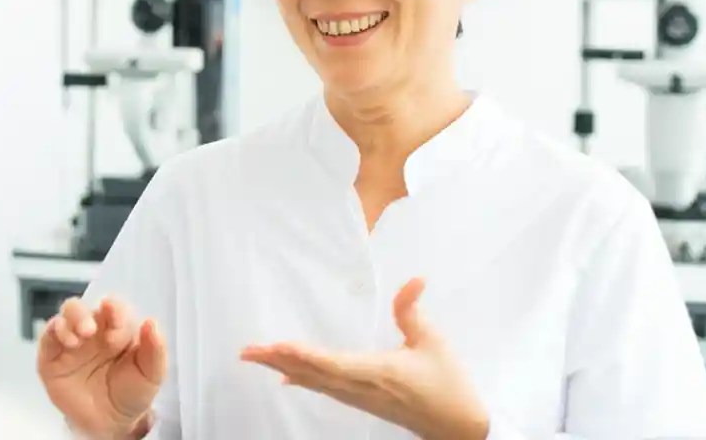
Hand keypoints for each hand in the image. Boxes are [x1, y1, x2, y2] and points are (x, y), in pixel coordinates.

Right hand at [37, 296, 166, 439]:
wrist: (109, 425)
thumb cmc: (130, 394)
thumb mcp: (151, 375)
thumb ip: (155, 350)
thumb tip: (152, 323)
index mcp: (117, 328)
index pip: (114, 308)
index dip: (114, 309)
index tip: (116, 316)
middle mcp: (93, 330)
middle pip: (84, 307)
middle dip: (84, 313)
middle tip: (91, 329)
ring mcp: (71, 342)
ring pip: (65, 316)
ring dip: (71, 319)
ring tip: (82, 334)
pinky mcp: (51, 357)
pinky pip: (48, 337)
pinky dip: (55, 332)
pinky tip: (69, 342)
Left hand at [240, 278, 488, 439]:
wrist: (458, 429)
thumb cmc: (449, 385)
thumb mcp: (433, 343)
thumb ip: (413, 311)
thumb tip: (414, 279)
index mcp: (378, 371)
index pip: (332, 363)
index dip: (303, 354)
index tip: (277, 345)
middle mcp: (361, 387)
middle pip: (313, 373)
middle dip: (278, 360)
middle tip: (247, 351)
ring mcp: (359, 398)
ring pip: (315, 382)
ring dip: (283, 367)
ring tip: (255, 357)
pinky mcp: (362, 401)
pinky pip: (324, 389)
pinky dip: (302, 380)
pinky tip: (284, 377)